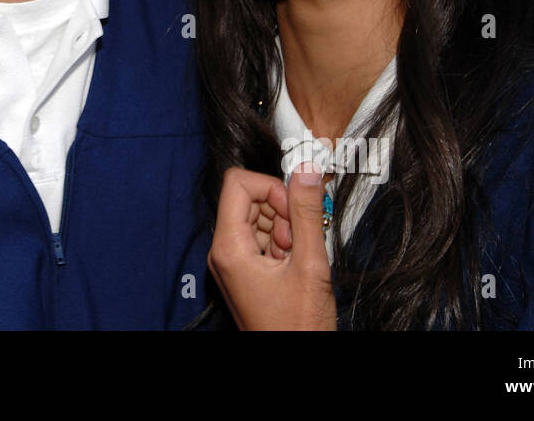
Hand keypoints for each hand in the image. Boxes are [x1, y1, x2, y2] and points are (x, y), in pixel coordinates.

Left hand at [208, 163, 337, 329]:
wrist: (295, 361)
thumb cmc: (297, 327)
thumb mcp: (309, 264)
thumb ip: (306, 213)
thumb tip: (305, 173)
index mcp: (229, 247)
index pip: (238, 183)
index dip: (270, 187)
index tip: (294, 207)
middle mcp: (223, 251)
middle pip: (248, 199)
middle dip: (280, 211)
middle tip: (298, 239)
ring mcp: (233, 261)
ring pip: (257, 218)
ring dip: (283, 229)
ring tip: (297, 258)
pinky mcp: (244, 270)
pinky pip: (260, 239)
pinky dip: (282, 244)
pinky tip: (294, 266)